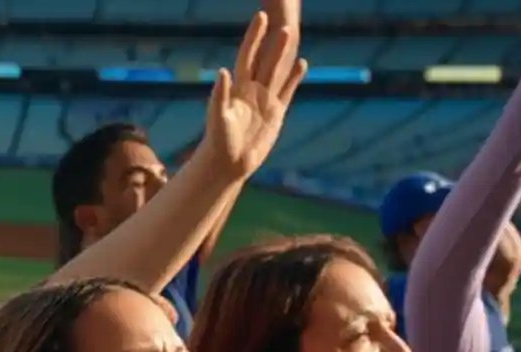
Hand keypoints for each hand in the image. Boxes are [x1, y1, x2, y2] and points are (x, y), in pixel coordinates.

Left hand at [202, 9, 307, 179]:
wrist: (228, 165)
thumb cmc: (219, 142)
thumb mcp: (218, 118)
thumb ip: (220, 95)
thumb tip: (223, 71)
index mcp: (238, 89)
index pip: (248, 56)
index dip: (254, 37)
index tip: (261, 17)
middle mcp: (252, 91)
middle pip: (266, 62)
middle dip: (274, 43)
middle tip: (285, 25)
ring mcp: (264, 101)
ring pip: (277, 73)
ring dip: (285, 55)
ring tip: (292, 35)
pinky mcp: (275, 114)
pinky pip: (287, 91)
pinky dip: (294, 78)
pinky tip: (302, 63)